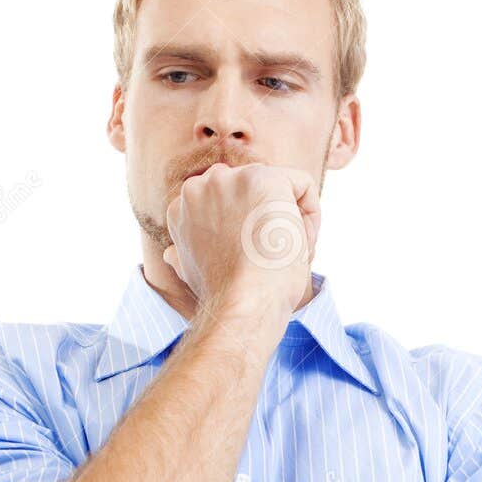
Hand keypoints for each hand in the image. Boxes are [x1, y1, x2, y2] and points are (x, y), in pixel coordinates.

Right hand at [161, 162, 319, 322]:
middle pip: (254, 191)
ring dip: (288, 221)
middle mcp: (201, 186)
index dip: (244, 231)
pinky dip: (310, 217)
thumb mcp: (192, 272)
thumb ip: (184, 252)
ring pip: (280, 189)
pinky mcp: (264, 178)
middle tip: (269, 256)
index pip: (228, 202)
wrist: (244, 303)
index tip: (248, 258)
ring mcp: (231, 179)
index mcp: (182, 206)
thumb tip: (171, 254)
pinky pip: (303, 186)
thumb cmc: (225, 294)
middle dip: (266, 220)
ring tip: (281, 254)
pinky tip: (298, 243)